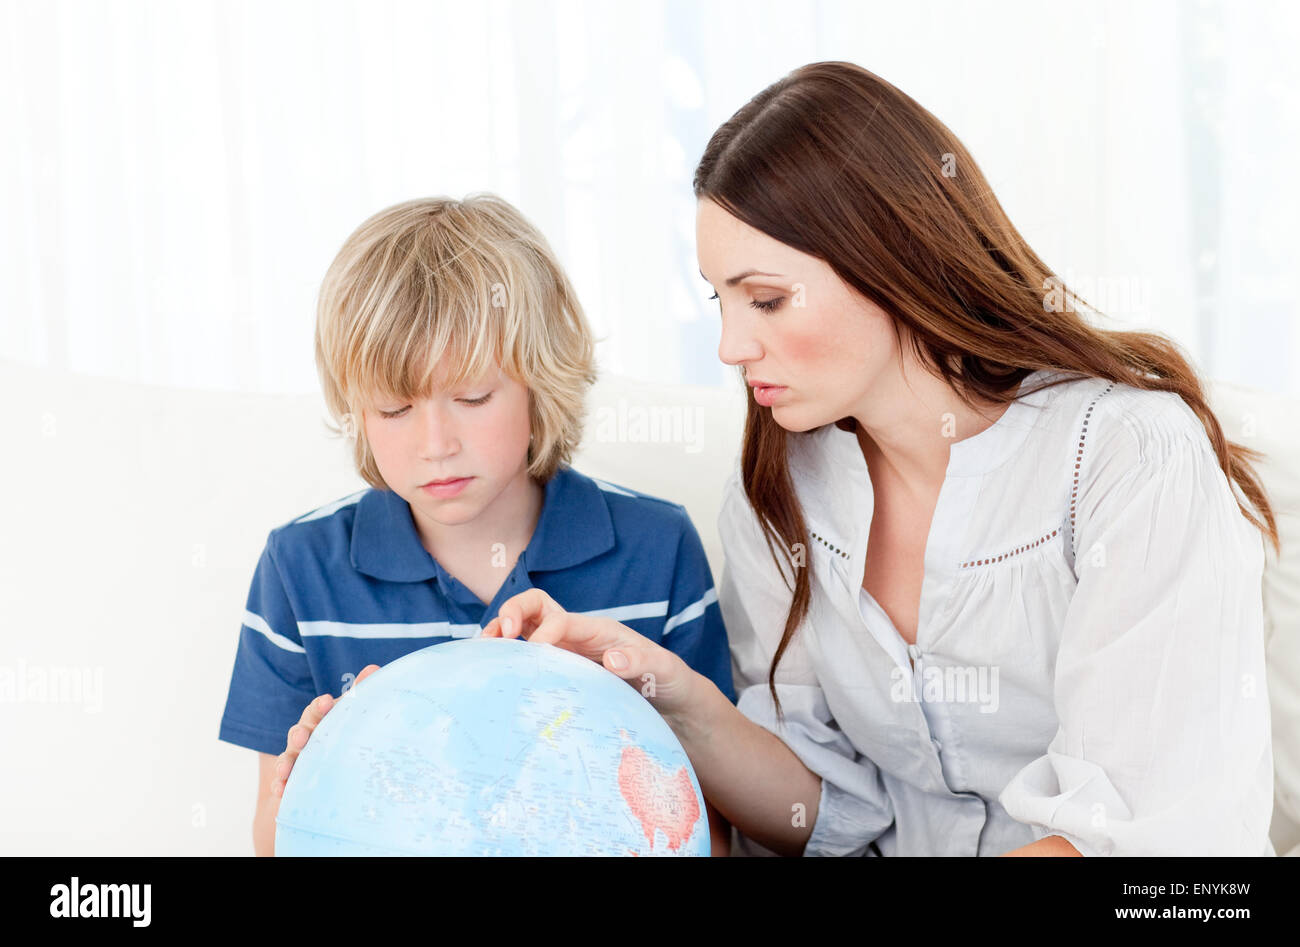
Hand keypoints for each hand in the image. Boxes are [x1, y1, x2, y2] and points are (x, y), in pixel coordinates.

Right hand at [271, 664, 378, 796]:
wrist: (338, 771)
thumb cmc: (345, 733)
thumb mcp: (353, 715)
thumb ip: (361, 694)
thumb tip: (374, 668)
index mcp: (321, 719)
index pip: (317, 709)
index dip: (320, 706)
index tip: (326, 703)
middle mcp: (306, 737)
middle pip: (298, 732)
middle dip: (299, 734)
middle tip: (303, 738)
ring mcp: (297, 758)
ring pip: (288, 757)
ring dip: (285, 762)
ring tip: (285, 770)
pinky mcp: (293, 780)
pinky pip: (282, 782)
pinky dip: (280, 785)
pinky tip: (281, 790)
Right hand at [481, 588, 697, 717]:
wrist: (672, 701)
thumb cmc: (669, 682)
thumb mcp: (664, 671)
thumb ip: (642, 662)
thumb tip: (611, 658)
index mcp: (600, 631)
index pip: (562, 619)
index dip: (544, 631)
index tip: (534, 654)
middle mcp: (578, 634)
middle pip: (537, 606)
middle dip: (514, 610)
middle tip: (500, 633)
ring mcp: (566, 650)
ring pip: (525, 626)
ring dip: (501, 629)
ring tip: (484, 647)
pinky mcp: (560, 668)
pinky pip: (526, 653)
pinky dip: (507, 653)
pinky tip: (493, 668)